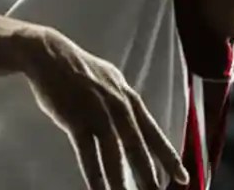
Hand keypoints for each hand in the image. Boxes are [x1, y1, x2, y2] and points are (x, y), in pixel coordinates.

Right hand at [26, 30, 189, 189]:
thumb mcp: (111, 82)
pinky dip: (94, 176)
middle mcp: (119, 107)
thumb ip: (123, 102)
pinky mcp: (76, 120)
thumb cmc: (80, 70)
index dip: (168, 157)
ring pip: (114, 155)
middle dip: (150, 175)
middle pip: (138, 147)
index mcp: (129, 99)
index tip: (183, 177)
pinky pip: (87, 154)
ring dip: (122, 182)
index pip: (153, 133)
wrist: (51, 56)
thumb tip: (136, 121)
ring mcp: (98, 113)